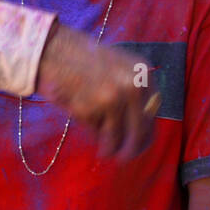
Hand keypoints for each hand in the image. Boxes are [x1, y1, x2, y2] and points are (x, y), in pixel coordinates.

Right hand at [35, 22, 154, 158]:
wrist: (57, 50)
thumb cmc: (89, 60)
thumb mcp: (123, 67)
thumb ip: (137, 93)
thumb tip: (144, 133)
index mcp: (144, 75)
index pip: (152, 116)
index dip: (146, 136)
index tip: (139, 145)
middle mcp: (132, 87)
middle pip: (139, 132)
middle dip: (131, 150)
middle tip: (124, 159)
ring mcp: (111, 99)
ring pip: (116, 138)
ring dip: (110, 148)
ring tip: (105, 152)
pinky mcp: (89, 110)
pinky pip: (95, 133)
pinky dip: (92, 134)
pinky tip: (85, 122)